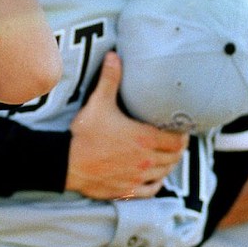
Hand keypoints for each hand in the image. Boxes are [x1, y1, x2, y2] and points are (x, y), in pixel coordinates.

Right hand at [65, 51, 187, 199]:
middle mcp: (145, 161)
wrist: (65, 162)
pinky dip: (155, 183)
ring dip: (168, 165)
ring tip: (167, 157)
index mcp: (144, 139)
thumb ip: (110, 79)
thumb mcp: (98, 102)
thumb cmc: (84, 133)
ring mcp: (136, 178)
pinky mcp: (126, 190)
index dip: (182, 136)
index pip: (176, 141)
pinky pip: (150, 190)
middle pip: (174, 158)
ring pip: (164, 173)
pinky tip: (153, 177)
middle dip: (177, 150)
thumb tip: (114, 56)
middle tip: (175, 142)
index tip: (181, 130)